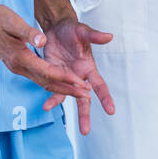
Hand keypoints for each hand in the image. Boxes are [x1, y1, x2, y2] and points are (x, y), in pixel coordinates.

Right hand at [0, 4, 89, 101]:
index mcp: (20, 57)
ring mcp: (18, 67)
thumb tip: (42, 41)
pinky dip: (52, 81)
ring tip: (78, 92)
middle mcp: (19, 66)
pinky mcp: (19, 64)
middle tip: (85, 95)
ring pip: (43, 82)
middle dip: (67, 89)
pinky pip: (38, 77)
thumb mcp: (14, 22)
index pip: (47, 71)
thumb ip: (29, 33)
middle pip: (47, 82)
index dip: (65, 78)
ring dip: (61, 87)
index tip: (80, 82)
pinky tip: (62, 82)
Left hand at [39, 18, 114, 134]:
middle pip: (84, 99)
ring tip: (63, 121)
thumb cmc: (73, 30)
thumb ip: (95, 36)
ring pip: (67, 97)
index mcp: (88, 68)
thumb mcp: (83, 32)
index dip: (105, 98)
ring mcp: (65, 78)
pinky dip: (51, 98)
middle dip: (84, 115)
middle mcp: (78, 76)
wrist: (56, 28)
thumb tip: (109, 36)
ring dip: (65, 109)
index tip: (111, 110)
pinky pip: (52, 90)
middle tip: (85, 130)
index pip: (99, 86)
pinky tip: (46, 106)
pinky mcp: (52, 76)